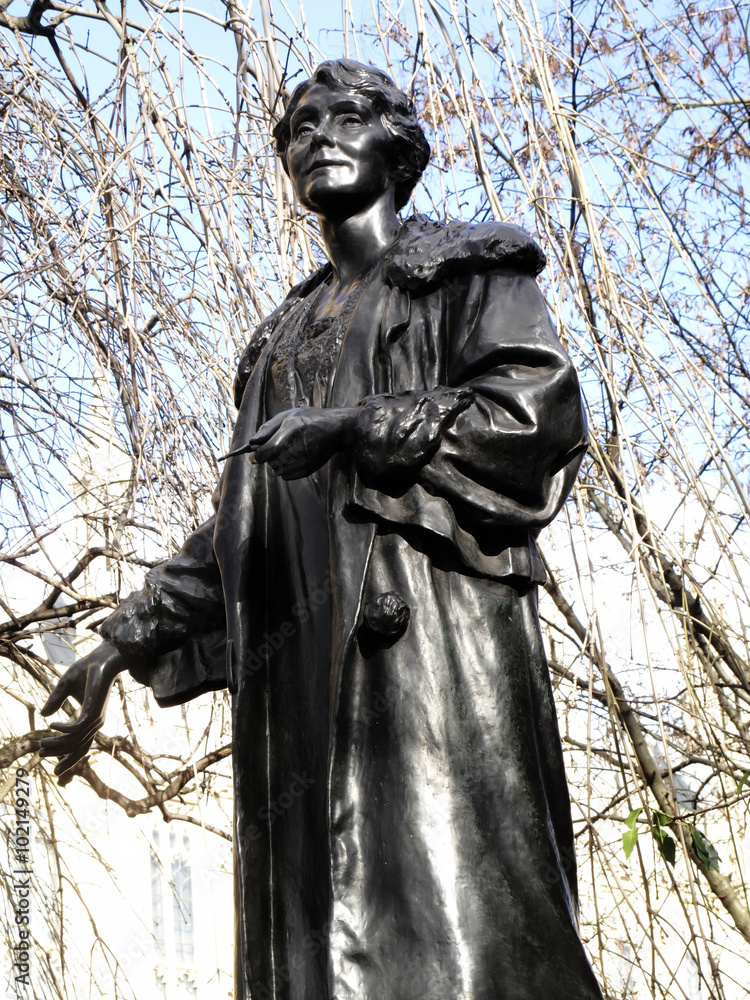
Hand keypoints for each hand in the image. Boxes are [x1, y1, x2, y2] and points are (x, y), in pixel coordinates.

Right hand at [39, 641, 126, 779]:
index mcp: (89, 720)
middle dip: (59, 755)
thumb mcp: (65, 687)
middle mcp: (94, 722)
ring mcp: (95, 719)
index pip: (80, 745)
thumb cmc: (86, 671)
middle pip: (77, 748)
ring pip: (74, 741)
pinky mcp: (93, 712)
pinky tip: (52, 724)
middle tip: (41, 755)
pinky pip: (77, 728)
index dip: (67, 757)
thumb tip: (43, 715)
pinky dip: (63, 729)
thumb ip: (55, 701)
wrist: (102, 659)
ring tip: (41, 744)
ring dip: (57, 744)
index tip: (54, 768)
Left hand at [249, 406, 357, 479]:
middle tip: (271, 450)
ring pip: (277, 471)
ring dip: (275, 464)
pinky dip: (284, 470)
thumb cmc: (309, 418)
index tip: (254, 455)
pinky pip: (286, 476)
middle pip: (270, 463)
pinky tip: (290, 459)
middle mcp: (297, 447)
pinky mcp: (308, 469)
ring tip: (283, 453)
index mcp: (290, 430)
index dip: (256, 456)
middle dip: (267, 459)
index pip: (266, 451)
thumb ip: (267, 428)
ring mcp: (304, 460)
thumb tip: (251, 443)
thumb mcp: (288, 415)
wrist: (336, 429)